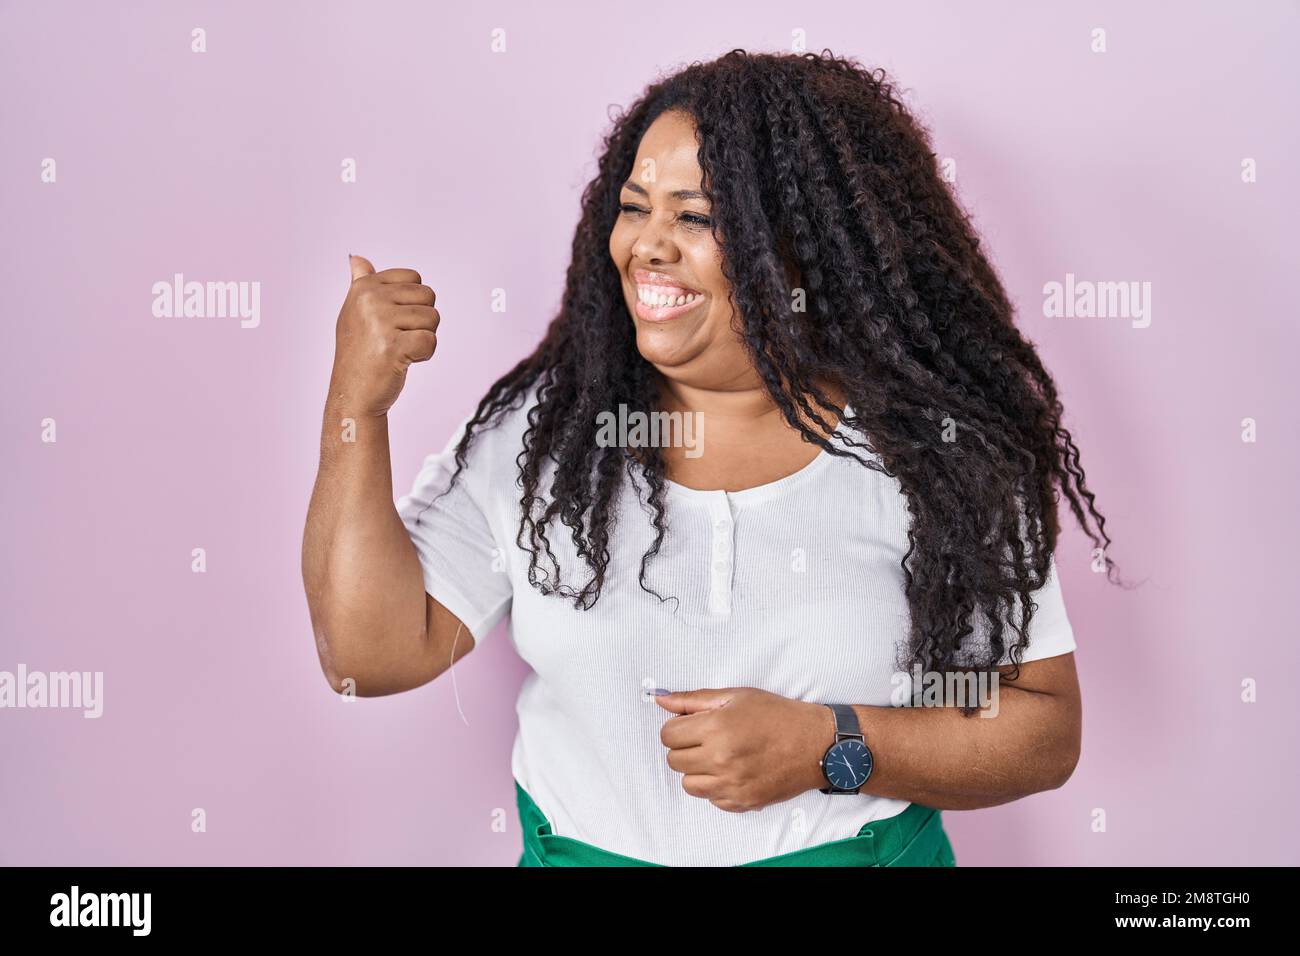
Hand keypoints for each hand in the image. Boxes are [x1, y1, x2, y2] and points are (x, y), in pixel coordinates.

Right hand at [330, 254, 440, 416]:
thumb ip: (361, 283)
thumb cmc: (359, 353)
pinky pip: (431, 341)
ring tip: (397, 350)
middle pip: (428, 296)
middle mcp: (370, 300)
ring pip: (432, 318)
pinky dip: (423, 355)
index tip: (392, 321)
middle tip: (396, 338)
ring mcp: (380, 322)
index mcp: (363, 287)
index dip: (413, 302)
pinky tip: (402, 361)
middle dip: (421, 320)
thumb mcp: (354, 311)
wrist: (353, 393)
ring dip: (421, 338)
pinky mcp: (392, 346)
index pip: (415, 278)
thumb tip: (357, 259)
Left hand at [655, 687, 833, 811]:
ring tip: (718, 756)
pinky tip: (734, 771)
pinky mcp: (742, 802)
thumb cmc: (779, 716)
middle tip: (707, 738)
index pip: (668, 735)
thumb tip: (662, 699)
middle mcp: (721, 759)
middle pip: (674, 760)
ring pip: (688, 784)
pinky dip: (717, 787)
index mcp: (716, 728)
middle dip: (685, 747)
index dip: (677, 727)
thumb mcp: (736, 696)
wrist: (816, 744)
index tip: (691, 725)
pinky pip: (711, 799)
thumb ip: (694, 700)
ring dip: (697, 770)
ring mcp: (731, 784)